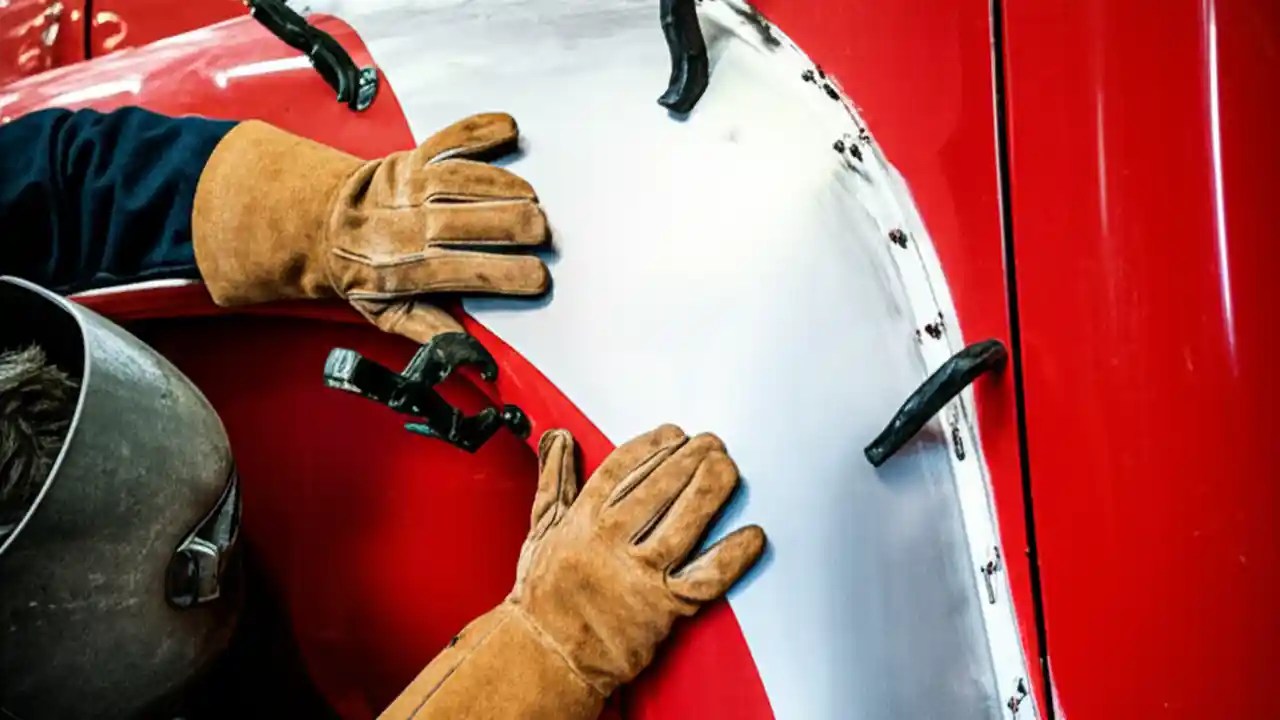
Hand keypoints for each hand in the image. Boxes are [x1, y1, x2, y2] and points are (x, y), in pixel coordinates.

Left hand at [193, 113, 548, 342]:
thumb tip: (471, 357)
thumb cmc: (364, 271)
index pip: (458, 272)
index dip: (503, 274)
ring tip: (532, 199)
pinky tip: (509, 131)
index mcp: (400, 270)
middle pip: (461, 222)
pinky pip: (447, 139)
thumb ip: (430, 332)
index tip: (538, 277)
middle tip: (542, 232)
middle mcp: (403, 224)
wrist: (322, 222)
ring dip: (502, 186)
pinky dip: (479, 130)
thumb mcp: (387, 315)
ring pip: (459, 180)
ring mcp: (407, 186)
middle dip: (510, 225)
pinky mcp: (412, 157)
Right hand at [380, 425, 765, 718]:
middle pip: (657, 488)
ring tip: (727, 469)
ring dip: (710, 491)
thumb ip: (553, 480)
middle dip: (688, 458)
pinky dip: (733, 556)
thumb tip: (559, 440)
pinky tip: (751, 536)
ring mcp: (638, 575)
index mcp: (581, 521)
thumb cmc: (544, 599)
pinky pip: (706, 577)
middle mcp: (609, 543)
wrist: (547, 658)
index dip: (651, 446)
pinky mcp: (662, 607)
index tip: (672, 433)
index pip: (621, 469)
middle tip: (710, 443)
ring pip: (682, 523)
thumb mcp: (540, 530)